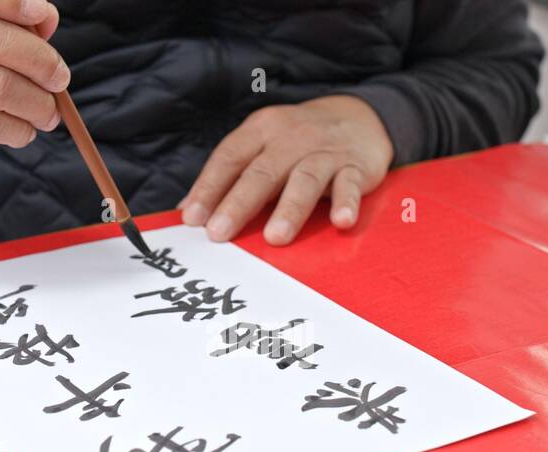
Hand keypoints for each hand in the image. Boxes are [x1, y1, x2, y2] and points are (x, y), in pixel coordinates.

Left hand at [180, 95, 393, 245]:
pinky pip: (350, 185)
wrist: (360, 118)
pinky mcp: (356, 166)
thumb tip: (188, 211)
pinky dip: (346, 202)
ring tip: (275, 237)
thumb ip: (230, 177)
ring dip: (290, 208)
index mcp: (261, 130)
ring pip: (305, 179)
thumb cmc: (300, 142)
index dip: (209, 187)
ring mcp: (325, 152)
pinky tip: (341, 221)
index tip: (192, 217)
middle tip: (219, 233)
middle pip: (262, 172)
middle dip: (239, 203)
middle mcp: (291, 138)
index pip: (230, 157)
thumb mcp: (263, 148)